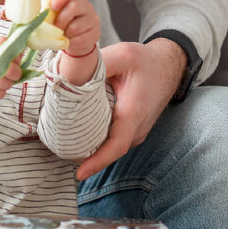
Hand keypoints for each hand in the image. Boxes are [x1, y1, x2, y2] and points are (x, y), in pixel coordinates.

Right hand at [0, 35, 23, 102]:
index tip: (14, 57)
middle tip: (12, 72)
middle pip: (10, 69)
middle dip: (15, 73)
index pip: (4, 44)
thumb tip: (22, 49)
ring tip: (2, 79)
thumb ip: (9, 47)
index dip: (14, 52)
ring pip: (6, 84)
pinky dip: (1, 92)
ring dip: (8, 83)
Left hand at [49, 0, 100, 56]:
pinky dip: (71, 42)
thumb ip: (45, 9)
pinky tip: (69, 41)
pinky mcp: (95, 34)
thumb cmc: (62, 24)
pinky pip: (81, 39)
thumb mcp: (55, 14)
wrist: (76, 40)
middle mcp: (87, 6)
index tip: (53, 7)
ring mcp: (93, 20)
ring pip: (77, 26)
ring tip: (62, 34)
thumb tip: (27, 9)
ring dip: (65, 33)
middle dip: (61, 19)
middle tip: (55, 27)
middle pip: (75, 6)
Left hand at [75, 38, 185, 180]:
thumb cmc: (146, 61)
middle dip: (85, 156)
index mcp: (133, 113)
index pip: (115, 146)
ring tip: (65, 143)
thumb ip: (98, 64)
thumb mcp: (122, 55)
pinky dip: (98, 140)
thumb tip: (71, 73)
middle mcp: (137, 128)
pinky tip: (81, 132)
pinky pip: (113, 140)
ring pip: (110, 146)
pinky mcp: (132, 130)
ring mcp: (136, 132)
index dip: (97, 162)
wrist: (169, 65)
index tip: (79, 173)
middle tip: (58, 151)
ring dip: (91, 148)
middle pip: (108, 150)